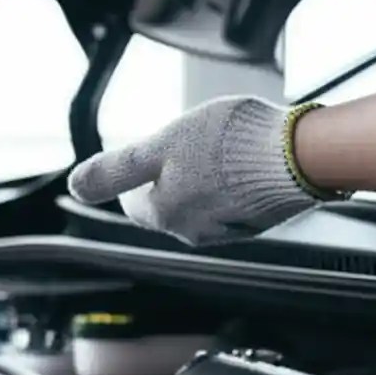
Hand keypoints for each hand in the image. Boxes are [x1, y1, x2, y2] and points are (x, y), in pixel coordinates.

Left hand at [67, 96, 324, 245]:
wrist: (300, 155)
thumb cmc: (229, 146)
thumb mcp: (157, 146)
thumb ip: (114, 168)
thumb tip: (75, 185)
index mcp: (160, 214)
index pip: (133, 200)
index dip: (139, 170)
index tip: (158, 146)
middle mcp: (190, 231)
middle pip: (167, 200)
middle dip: (174, 172)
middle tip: (194, 142)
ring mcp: (227, 230)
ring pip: (202, 201)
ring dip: (206, 176)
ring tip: (224, 149)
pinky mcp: (259, 222)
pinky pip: (234, 203)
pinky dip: (234, 183)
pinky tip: (247, 162)